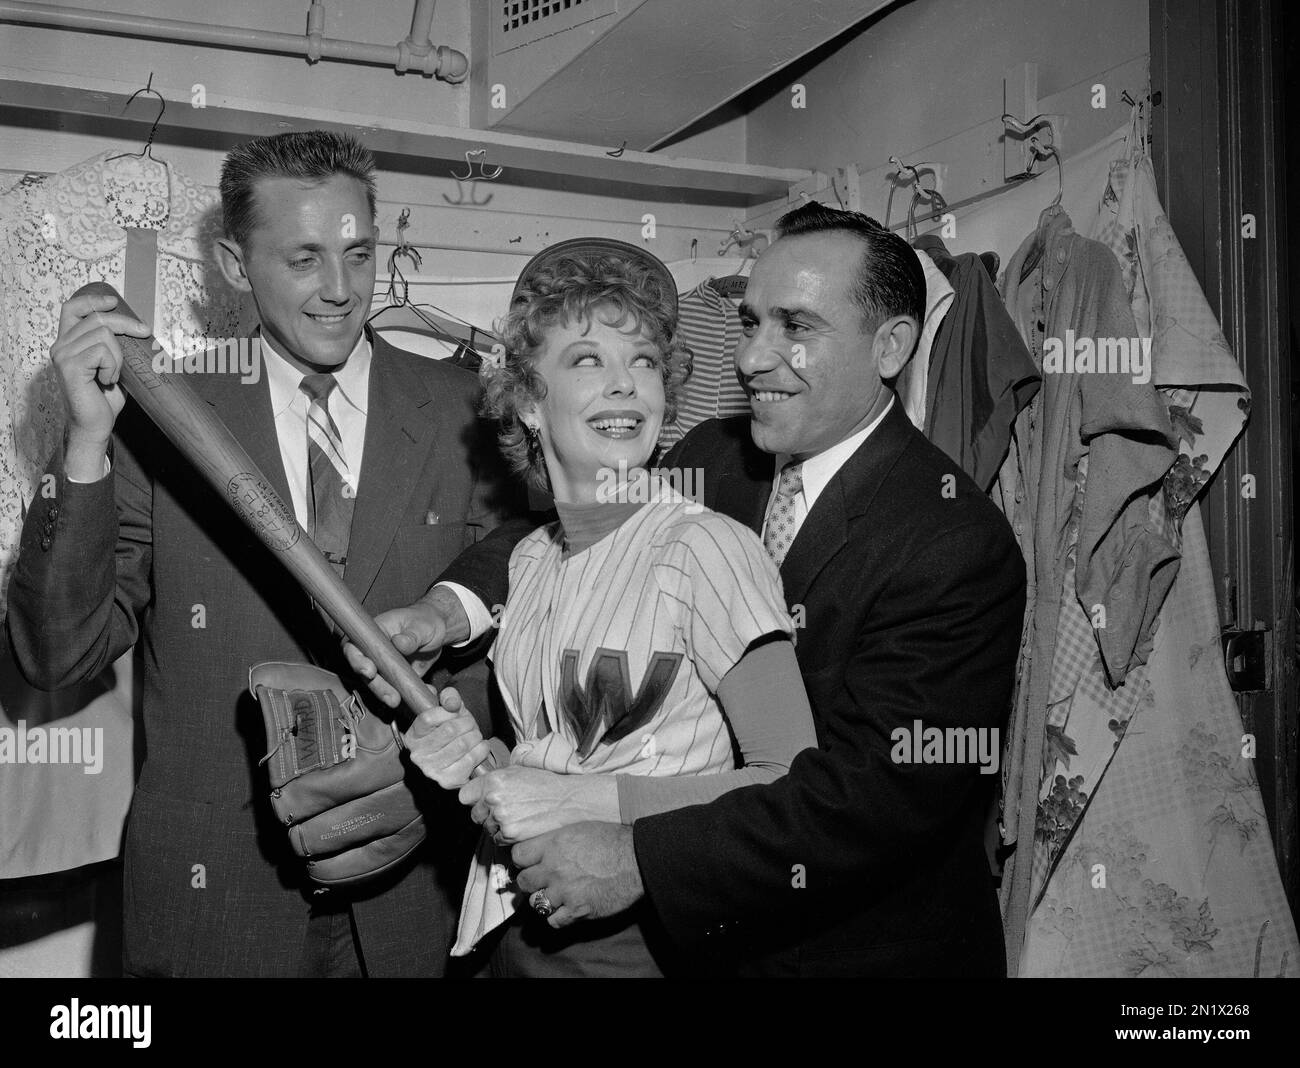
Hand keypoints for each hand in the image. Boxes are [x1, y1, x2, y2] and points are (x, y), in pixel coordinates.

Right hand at [50, 292, 151, 479]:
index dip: (93, 300)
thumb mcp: (112, 364)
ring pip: (103, 335)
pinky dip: (113, 365)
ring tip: (113, 374)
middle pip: (97, 318)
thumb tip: (140, 327)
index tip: (114, 302)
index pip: (72, 308)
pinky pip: (102, 352)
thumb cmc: (105, 397)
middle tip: (145, 333)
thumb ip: (115, 346)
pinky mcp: (70, 367)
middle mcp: (60, 345)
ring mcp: (63, 355)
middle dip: (126, 324)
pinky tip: (107, 381)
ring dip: (118, 355)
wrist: (96, 425)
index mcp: (68, 341)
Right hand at [343, 601, 449, 707]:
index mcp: (373, 634)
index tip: (370, 672)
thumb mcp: (420, 625)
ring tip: (401, 701)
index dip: (357, 661)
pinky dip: (410, 696)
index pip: (354, 648)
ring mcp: (385, 667)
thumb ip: (411, 635)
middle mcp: (374, 652)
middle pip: (366, 673)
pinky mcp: (397, 679)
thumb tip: (399, 643)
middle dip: (377, 686)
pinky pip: (399, 690)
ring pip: (381, 685)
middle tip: (391, 696)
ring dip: (390, 695)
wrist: (438, 630)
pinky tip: (423, 695)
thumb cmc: (424, 621)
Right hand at [402, 686, 490, 788]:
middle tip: (470, 724)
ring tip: (475, 736)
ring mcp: (431, 770)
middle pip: (450, 730)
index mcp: (413, 736)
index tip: (457, 712)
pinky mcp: (448, 781)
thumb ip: (448, 698)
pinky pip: (472, 759)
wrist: (457, 759)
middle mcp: (417, 755)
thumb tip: (453, 702)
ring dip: (476, 736)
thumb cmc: (450, 730)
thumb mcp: (447, 710)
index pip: (429, 717)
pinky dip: (481, 749)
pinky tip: (478, 747)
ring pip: (463, 744)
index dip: (449, 711)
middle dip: (467, 723)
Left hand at [458, 766, 617, 842]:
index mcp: (493, 780)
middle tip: (505, 811)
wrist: (568, 800)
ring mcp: (500, 817)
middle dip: (486, 814)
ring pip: (487, 829)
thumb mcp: (518, 771)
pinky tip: (522, 827)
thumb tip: (479, 786)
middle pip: (474, 814)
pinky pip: (498, 840)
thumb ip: (495, 779)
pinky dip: (507, 837)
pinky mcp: (509, 834)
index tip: (482, 801)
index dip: (474, 799)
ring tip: (518, 818)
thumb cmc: (546, 784)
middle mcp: (492, 798)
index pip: (465, 795)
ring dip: (498, 827)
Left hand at [512, 822, 643, 928]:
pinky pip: (553, 921)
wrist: (636, 859)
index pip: (518, 855)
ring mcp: (563, 892)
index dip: (523, 860)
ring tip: (557, 895)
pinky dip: (558, 917)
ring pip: (536, 903)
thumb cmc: (612, 839)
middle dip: (531, 882)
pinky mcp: (576, 911)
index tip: (529, 863)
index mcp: (553, 845)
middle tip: (542, 881)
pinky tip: (566, 909)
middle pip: (524, 882)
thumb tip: (542, 846)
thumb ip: (556, 840)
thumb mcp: (579, 828)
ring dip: (545, 900)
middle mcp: (553, 869)